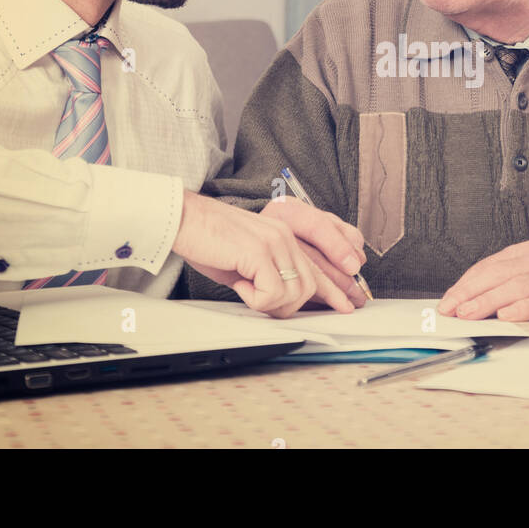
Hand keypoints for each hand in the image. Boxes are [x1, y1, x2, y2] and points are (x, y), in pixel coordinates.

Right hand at [172, 191, 354, 317]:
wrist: (184, 220)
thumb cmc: (208, 240)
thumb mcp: (247, 258)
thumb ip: (269, 272)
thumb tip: (280, 299)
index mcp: (285, 236)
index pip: (318, 267)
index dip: (334, 292)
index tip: (345, 307)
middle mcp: (285, 236)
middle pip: (310, 286)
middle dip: (290, 306)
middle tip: (261, 303)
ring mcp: (274, 242)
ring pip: (295, 293)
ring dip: (270, 303)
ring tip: (247, 292)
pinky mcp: (259, 251)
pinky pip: (272, 293)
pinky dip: (255, 299)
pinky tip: (240, 284)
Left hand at [437, 238, 528, 320]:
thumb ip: (511, 276)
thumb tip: (474, 298)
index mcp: (525, 253)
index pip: (487, 267)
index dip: (465, 285)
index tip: (446, 303)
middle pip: (497, 276)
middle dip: (470, 294)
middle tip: (450, 311)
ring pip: (518, 286)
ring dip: (490, 301)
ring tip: (469, 314)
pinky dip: (527, 307)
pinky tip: (510, 315)